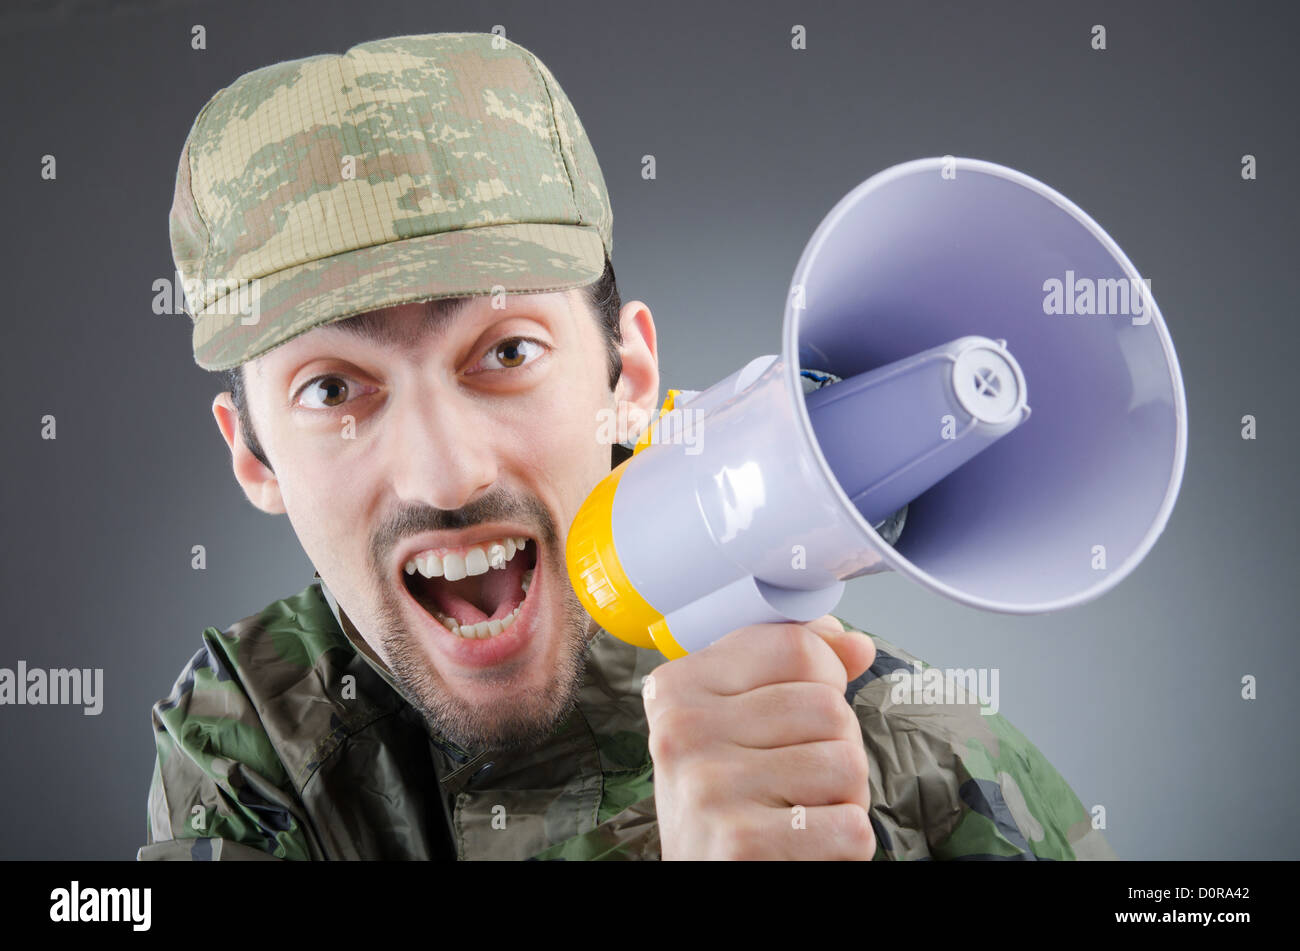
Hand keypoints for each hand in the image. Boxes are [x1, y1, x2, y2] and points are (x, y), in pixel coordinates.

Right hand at [645, 615, 877, 859]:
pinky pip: (851, 827)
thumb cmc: (723, 801)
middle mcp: (684, 731)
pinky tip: (804, 846)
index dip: (826, 677)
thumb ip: (793, 671)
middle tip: (797, 781)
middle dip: (837, 747)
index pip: (795, 646)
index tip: (800, 714)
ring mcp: (710, 788)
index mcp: (678, 687)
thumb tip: (856, 645)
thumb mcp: (735, 723)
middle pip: (829, 707)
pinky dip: (845, 844)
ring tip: (801, 812)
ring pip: (847, 763)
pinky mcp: (742, 844)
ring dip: (845, 797)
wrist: (701, 879)